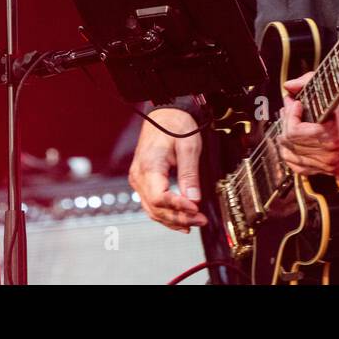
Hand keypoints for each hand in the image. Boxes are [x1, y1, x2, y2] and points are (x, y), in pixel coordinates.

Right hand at [128, 108, 208, 233]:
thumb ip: (190, 174)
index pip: (160, 198)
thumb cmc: (175, 126)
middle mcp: (139, 176)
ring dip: (173, 220)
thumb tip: (194, 199)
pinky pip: (151, 204)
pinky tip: (179, 221)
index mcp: (149, 167)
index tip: (196, 209)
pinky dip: (165, 214)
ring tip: (194, 223)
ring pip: (152, 210)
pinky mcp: (142, 180)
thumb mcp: (188, 147)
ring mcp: (138, 179)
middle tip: (201, 220)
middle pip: (156, 208)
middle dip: (179, 218)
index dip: (178, 208)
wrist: (164, 114)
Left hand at [276, 73, 338, 175]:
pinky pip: (303, 169)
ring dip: (287, 140)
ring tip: (291, 124)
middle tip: (291, 108)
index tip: (295, 102)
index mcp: (331, 137)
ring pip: (292, 158)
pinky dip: (294, 156)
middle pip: (290, 144)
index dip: (290, 115)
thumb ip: (310, 82)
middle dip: (286, 123)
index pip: (294, 132)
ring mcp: (330, 165)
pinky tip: (295, 143)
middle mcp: (329, 156)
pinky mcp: (332, 168)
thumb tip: (290, 85)